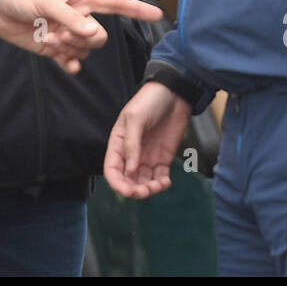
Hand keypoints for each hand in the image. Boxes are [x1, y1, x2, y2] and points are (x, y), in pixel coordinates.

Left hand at [0, 0, 161, 74]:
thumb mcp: (46, 1)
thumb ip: (71, 18)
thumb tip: (93, 34)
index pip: (115, 3)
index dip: (136, 9)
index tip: (157, 13)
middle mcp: (79, 16)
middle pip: (100, 36)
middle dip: (84, 39)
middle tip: (60, 32)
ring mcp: (68, 33)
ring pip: (86, 50)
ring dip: (70, 48)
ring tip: (49, 37)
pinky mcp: (56, 49)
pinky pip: (73, 61)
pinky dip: (70, 64)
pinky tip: (64, 63)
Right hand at [103, 81, 190, 198]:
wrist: (174, 93)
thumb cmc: (150, 100)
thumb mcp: (136, 118)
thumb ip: (131, 144)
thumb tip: (130, 170)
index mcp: (118, 143)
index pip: (112, 169)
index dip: (117, 183)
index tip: (128, 191)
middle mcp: (131, 153)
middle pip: (128, 180)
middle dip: (135, 190)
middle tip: (145, 191)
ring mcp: (147, 157)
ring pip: (144, 182)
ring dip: (149, 189)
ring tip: (158, 185)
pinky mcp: (163, 158)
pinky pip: (160, 177)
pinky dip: (162, 184)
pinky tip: (166, 182)